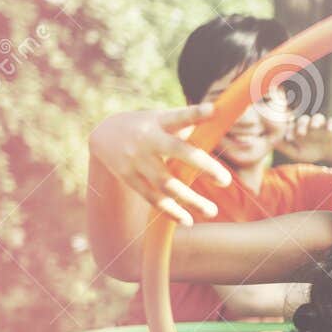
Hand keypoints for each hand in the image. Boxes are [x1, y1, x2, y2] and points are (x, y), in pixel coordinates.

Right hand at [91, 104, 231, 225]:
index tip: (212, 110)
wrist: (105, 134)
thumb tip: (224, 118)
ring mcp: (136, 159)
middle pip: (177, 151)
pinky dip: (170, 211)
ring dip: (191, 199)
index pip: (179, 116)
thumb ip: (189, 121)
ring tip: (212, 211)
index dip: (195, 113)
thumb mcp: (163, 117)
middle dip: (203, 165)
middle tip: (225, 181)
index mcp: (160, 121)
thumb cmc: (149, 126)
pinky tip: (188, 221)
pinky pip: (151, 197)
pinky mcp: (128, 177)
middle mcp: (147, 139)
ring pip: (166, 183)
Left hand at [278, 112, 331, 164]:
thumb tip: (271, 141)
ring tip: (314, 127)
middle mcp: (308, 124)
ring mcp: (320, 124)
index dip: (289, 130)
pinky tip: (329, 129)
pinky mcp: (331, 126)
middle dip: (301, 125)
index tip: (288, 138)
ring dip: (315, 121)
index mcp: (297, 129)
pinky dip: (331, 124)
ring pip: (317, 117)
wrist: (329, 153)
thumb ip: (284, 147)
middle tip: (301, 134)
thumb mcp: (296, 153)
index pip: (292, 127)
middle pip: (303, 120)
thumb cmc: (310, 152)